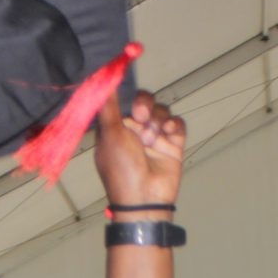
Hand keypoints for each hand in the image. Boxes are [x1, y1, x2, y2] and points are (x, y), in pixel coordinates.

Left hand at [94, 91, 184, 214]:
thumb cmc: (121, 170)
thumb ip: (107, 105)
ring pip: (161, 111)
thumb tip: (100, 78)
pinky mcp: (173, 144)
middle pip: (144, 102)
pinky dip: (174, 125)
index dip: (127, 96)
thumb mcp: (109, 134)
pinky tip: (168, 132)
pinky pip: (177, 123)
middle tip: (141, 116)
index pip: (123, 101)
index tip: (127, 93)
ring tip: (154, 135)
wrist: (145, 199)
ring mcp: (155, 137)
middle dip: (144, 105)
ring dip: (158, 119)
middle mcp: (135, 131)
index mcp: (116, 128)